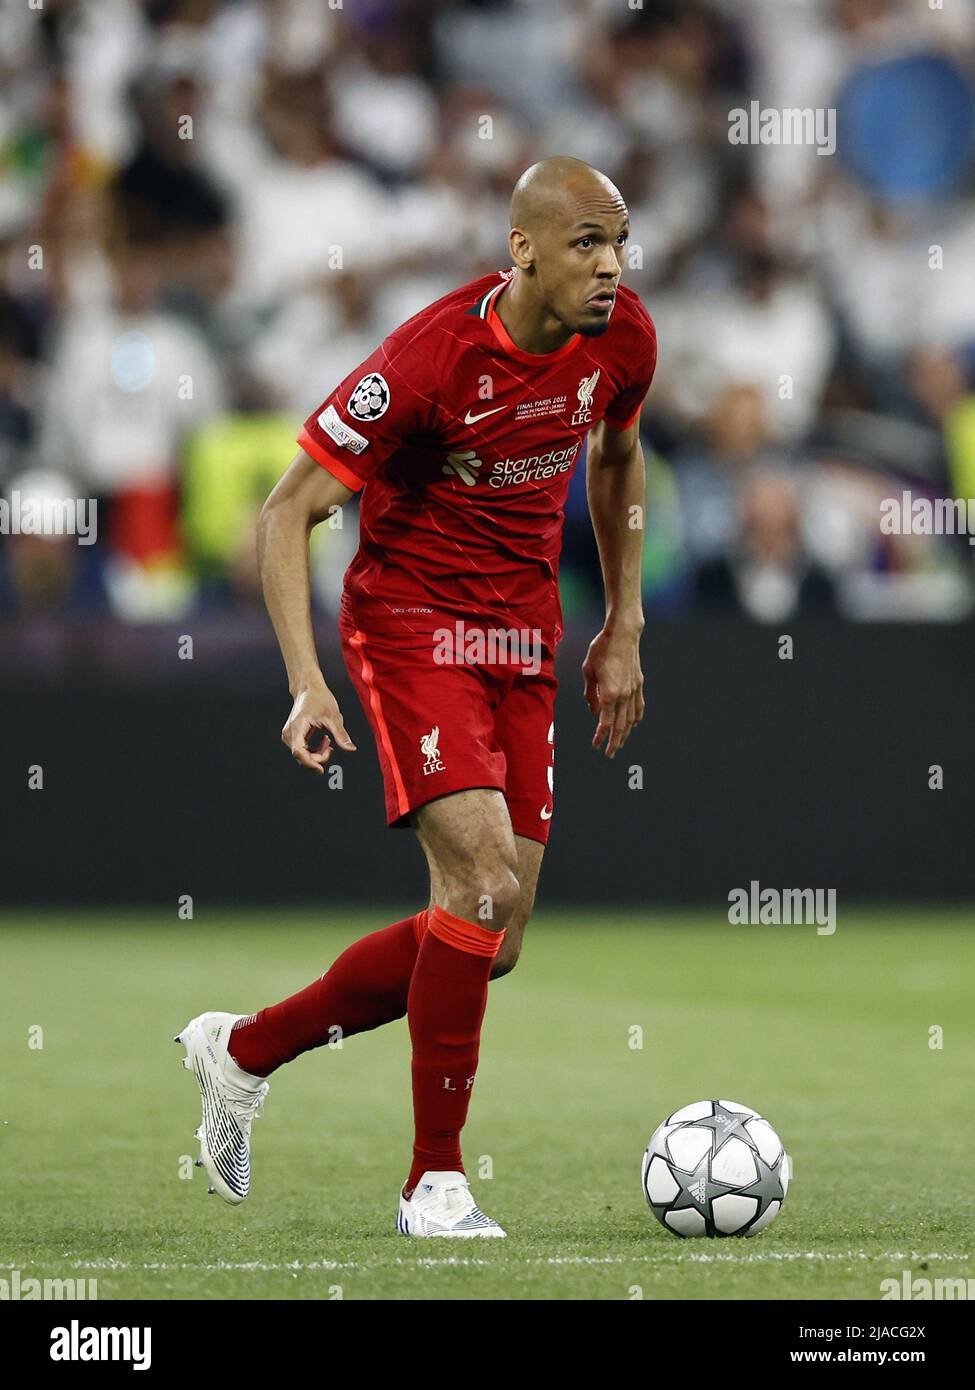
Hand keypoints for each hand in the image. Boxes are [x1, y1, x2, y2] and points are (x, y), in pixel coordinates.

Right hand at [281, 681, 356, 773]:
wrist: (309, 688)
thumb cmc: (320, 699)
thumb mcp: (333, 717)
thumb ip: (341, 735)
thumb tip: (351, 749)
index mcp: (297, 728)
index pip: (299, 752)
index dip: (310, 763)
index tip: (321, 770)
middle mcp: (289, 733)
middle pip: (302, 756)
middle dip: (319, 756)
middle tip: (332, 746)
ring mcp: (289, 735)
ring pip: (303, 755)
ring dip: (317, 753)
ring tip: (328, 740)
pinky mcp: (293, 736)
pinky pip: (303, 750)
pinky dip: (314, 750)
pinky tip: (324, 740)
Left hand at [582, 625, 644, 757]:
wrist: (623, 634)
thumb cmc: (602, 649)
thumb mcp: (588, 671)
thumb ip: (590, 693)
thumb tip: (593, 710)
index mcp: (610, 693)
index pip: (605, 723)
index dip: (600, 736)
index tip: (595, 745)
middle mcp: (624, 695)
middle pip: (621, 726)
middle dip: (614, 742)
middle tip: (609, 754)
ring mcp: (634, 690)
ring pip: (631, 719)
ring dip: (626, 733)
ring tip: (620, 743)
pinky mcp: (639, 684)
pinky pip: (639, 706)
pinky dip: (637, 718)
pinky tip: (634, 724)